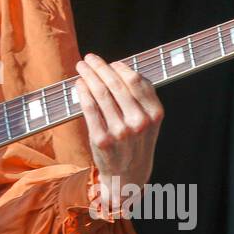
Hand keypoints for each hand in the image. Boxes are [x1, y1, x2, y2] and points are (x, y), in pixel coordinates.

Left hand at [73, 53, 163, 205]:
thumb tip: (122, 69)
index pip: (136, 81)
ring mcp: (120, 132)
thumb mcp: (149, 121)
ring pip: (101, 93)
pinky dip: (83, 92)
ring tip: (81, 67)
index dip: (120, 68)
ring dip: (89, 75)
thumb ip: (142, 97)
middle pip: (116, 84)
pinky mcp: (101, 139)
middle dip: (100, 67)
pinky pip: (89, 108)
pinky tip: (79, 84)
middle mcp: (139, 122)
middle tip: (89, 58)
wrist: (128, 175)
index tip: (111, 63)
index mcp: (154, 114)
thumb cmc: (136, 141)